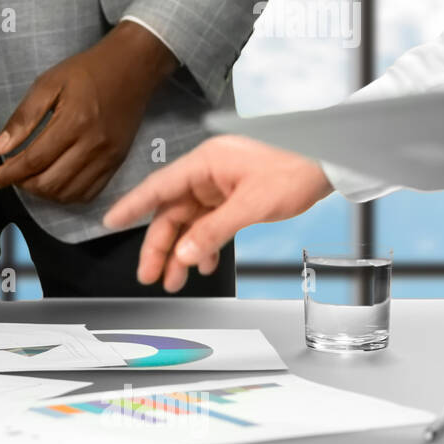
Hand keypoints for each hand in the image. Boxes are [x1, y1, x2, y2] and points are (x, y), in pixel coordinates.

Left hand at [0, 21, 176, 202]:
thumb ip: (23, 118)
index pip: (33, 160)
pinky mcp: (117, 162)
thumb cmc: (86, 71)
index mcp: (74, 122)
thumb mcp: (48, 83)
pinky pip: (89, 193)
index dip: (7, 175)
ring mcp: (108, 157)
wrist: (132, 67)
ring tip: (30, 179)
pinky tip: (54, 183)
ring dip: (43, 193)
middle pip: (50, 183)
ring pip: (68, 193)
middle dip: (23, 185)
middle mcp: (93, 145)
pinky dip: (66, 195)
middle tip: (11, 175)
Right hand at [102, 135, 332, 291]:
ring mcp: (220, 187)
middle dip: (160, 246)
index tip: (111, 221)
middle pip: (172, 213)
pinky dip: (205, 246)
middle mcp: (208, 174)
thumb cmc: (296, 170)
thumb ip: (214, 231)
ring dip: (182, 252)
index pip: (159, 187)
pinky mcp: (233, 199)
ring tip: (175, 280)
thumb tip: (186, 254)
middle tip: (150, 274)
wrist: (331, 164)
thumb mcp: (253, 205)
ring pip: (189, 224)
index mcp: (206, 164)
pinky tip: (205, 264)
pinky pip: (209, 225)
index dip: (133, 205)